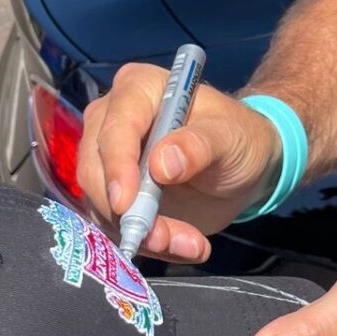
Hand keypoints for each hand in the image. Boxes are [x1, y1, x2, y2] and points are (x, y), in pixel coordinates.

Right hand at [77, 62, 283, 261]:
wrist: (241, 167)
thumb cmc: (237, 137)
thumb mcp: (230, 137)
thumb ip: (200, 145)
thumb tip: (162, 163)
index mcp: (138, 89)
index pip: (115, 127)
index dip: (117, 166)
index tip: (126, 203)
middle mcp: (111, 120)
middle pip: (95, 169)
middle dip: (127, 211)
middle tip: (165, 238)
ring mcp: (107, 160)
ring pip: (101, 205)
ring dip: (141, 234)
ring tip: (188, 244)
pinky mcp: (112, 195)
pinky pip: (114, 226)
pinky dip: (147, 244)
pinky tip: (183, 246)